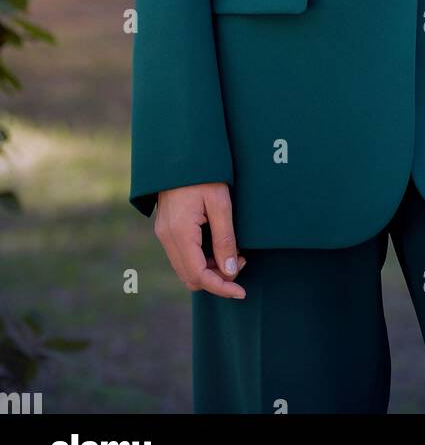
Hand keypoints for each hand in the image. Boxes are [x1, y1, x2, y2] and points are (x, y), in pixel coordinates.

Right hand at [154, 182, 246, 297]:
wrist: (181, 152)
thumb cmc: (204, 174)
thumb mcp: (220, 204)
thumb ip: (225, 239)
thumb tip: (230, 272)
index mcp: (179, 232)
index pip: (198, 275)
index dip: (221, 287)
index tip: (241, 292)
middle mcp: (166, 237)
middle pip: (190, 277)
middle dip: (217, 279)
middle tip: (241, 262)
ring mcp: (163, 234)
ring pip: (186, 268)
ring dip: (210, 270)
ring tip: (234, 254)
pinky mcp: (166, 229)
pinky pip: (183, 256)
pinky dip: (202, 259)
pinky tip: (220, 247)